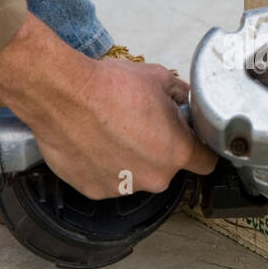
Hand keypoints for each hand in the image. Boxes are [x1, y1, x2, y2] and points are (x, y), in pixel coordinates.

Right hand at [0, 14, 215, 198]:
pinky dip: (102, 166)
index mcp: (177, 152)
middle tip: (140, 125)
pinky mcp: (94, 190)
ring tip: (111, 131)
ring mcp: (123, 188)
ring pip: (135, 175)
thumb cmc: (110, 86)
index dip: (200, 148)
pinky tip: (92, 142)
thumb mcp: (158, 78)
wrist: (62, 94)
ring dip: (129, 160)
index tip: (191, 140)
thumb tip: (185, 98)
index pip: (205, 162)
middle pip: (167, 168)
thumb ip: (180, 94)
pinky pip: (107, 180)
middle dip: (158, 150)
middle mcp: (153, 177)